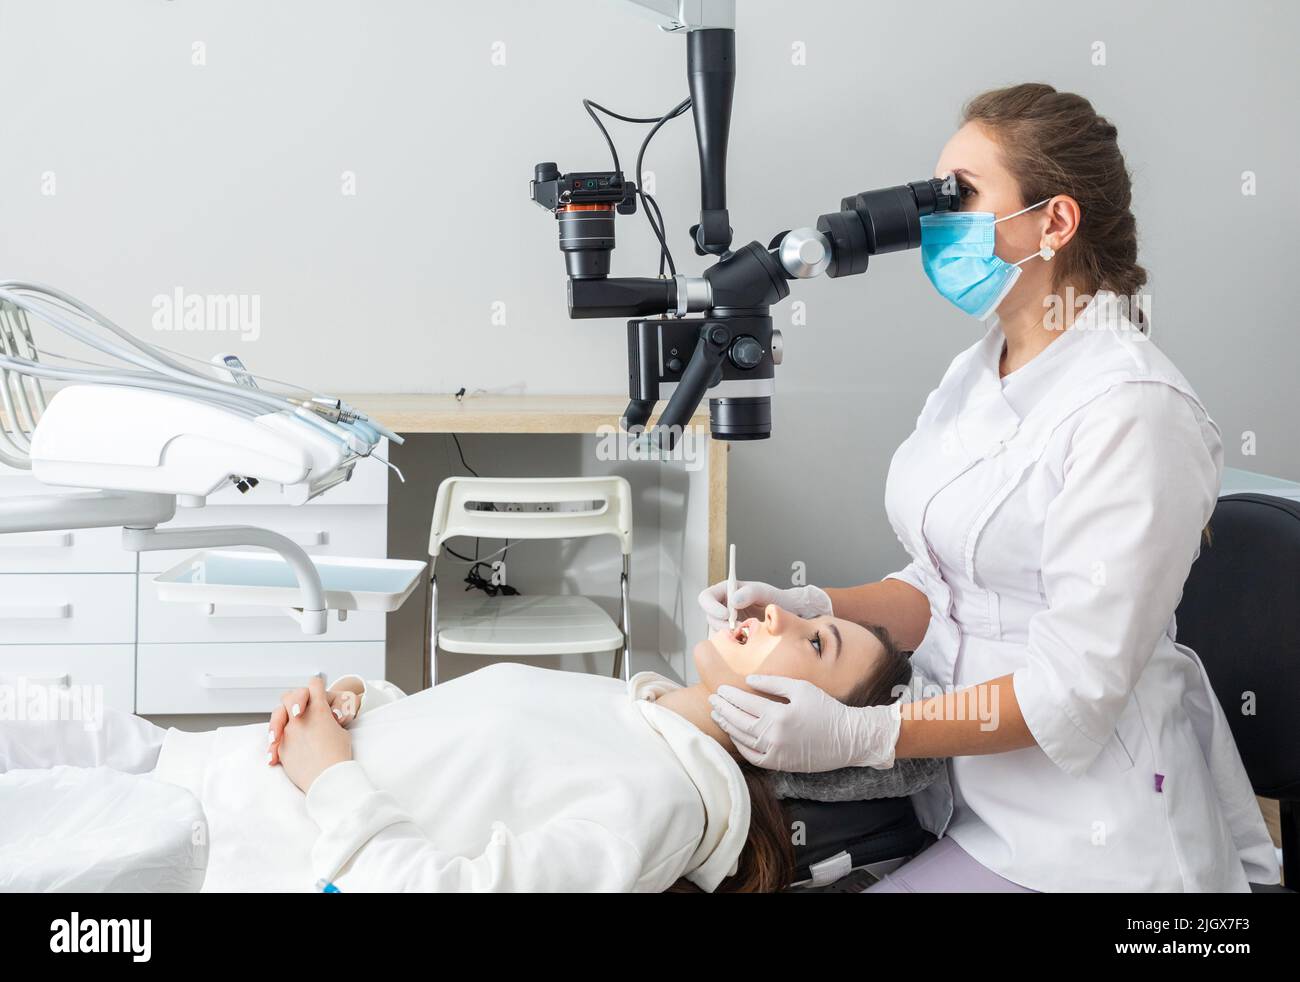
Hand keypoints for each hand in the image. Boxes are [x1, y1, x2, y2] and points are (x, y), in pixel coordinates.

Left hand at [268, 677, 352, 791]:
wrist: (327, 779)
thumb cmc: (339, 755)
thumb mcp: (341, 732)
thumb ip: (328, 721)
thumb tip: (322, 723)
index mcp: (319, 709)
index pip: (315, 685)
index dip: (318, 687)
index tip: (318, 692)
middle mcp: (300, 717)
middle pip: (290, 696)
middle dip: (295, 700)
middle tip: (300, 711)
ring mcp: (288, 731)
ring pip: (278, 714)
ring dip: (282, 718)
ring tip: (286, 727)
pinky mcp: (280, 747)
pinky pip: (276, 737)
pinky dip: (279, 739)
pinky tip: (280, 748)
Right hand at [697, 580, 832, 632]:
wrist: (789, 614)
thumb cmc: (776, 599)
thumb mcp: (764, 592)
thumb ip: (750, 593)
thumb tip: (733, 600)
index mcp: (727, 591)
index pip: (706, 597)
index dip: (711, 607)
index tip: (727, 615)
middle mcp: (724, 606)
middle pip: (709, 616)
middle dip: (721, 624)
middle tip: (740, 628)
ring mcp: (728, 621)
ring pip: (717, 630)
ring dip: (729, 635)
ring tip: (747, 634)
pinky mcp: (735, 635)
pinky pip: (727, 641)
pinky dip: (735, 642)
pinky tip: (748, 640)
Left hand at [708, 675, 901, 771]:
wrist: (847, 738)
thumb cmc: (826, 709)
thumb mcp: (802, 688)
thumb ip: (773, 683)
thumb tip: (749, 680)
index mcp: (779, 714)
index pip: (746, 703)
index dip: (730, 696)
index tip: (720, 689)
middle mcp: (774, 736)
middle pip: (739, 721)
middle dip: (723, 710)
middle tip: (712, 700)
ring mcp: (776, 752)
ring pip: (743, 739)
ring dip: (728, 726)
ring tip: (717, 715)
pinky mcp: (781, 764)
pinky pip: (754, 757)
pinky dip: (741, 746)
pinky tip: (734, 735)